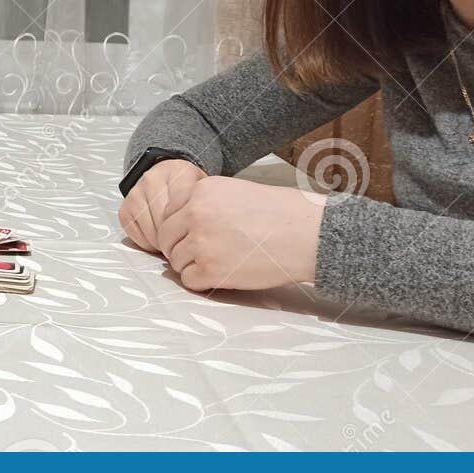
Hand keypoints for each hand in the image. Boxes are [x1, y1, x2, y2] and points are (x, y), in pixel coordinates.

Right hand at [118, 158, 206, 255]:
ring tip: (172, 240)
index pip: (183, 207)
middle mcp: (153, 178)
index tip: (196, 234)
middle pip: (166, 222)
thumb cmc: (188, 190)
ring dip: (163, 242)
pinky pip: (136, 236)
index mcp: (178, 172)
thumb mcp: (203, 191)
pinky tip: (158, 236)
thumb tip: (205, 236)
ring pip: (152, 232)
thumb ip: (206, 207)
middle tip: (185, 243)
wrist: (166, 178)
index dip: (189, 227)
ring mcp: (136, 193)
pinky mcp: (124, 208)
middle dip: (177, 239)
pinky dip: (149, 243)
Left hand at [155, 176, 324, 291]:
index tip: (192, 234)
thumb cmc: (281, 213)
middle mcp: (195, 213)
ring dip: (190, 264)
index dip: (178, 226)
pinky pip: (188, 279)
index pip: (168, 212)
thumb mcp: (235, 192)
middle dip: (178, 247)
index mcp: (201, 191)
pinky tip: (220, 274)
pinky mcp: (210, 269)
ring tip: (216, 262)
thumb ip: (206, 203)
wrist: (307, 235)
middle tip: (199, 254)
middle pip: (166, 237)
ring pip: (175, 260)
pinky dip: (200, 281)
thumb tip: (182, 222)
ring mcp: (200, 242)